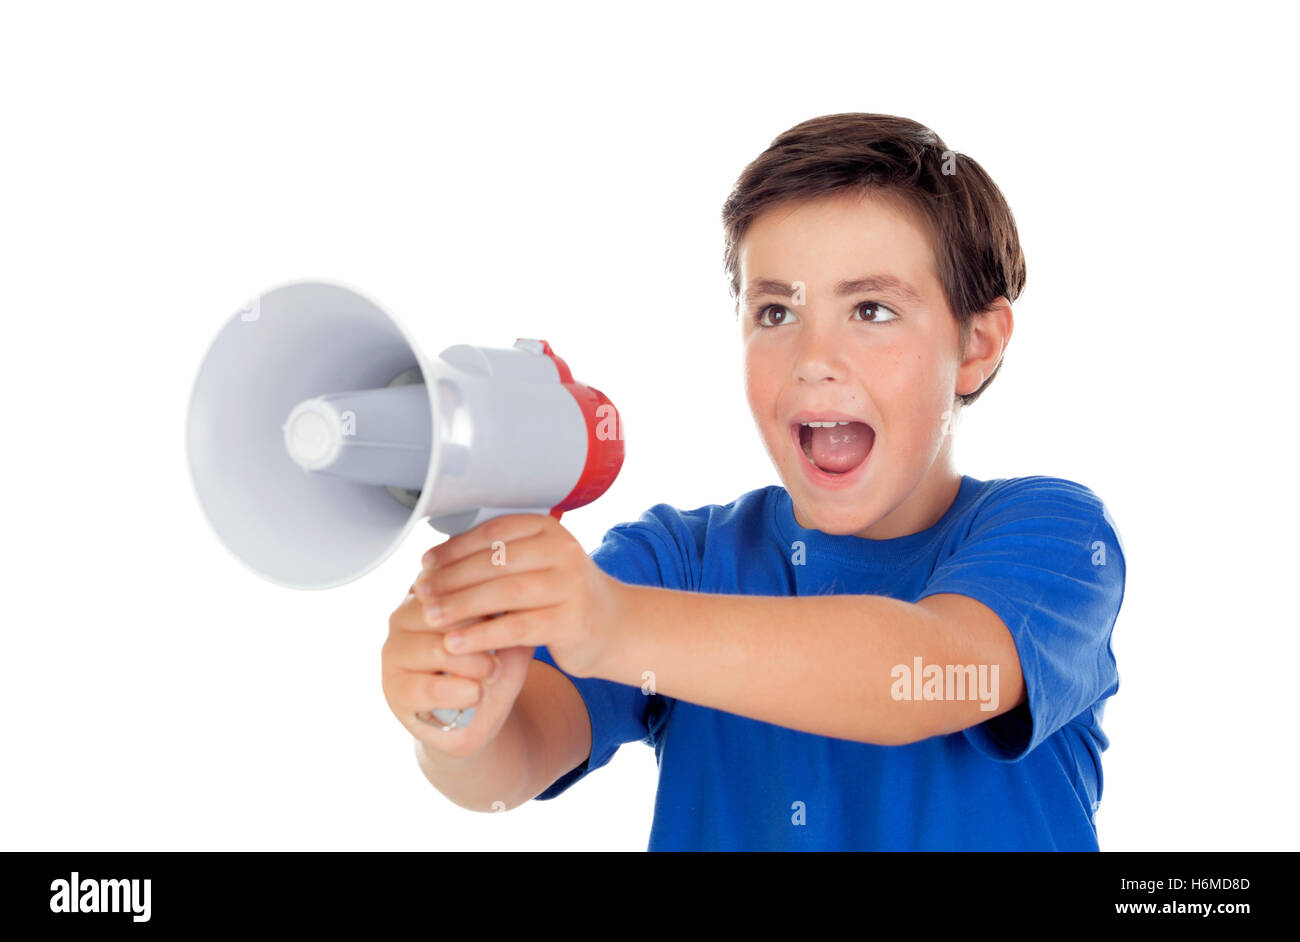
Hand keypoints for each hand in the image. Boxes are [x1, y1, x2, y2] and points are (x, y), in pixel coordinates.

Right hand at [381, 582, 535, 758]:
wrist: (478, 716)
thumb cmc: (494, 668)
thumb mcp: (510, 638)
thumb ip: (510, 616)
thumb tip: (517, 597)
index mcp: (430, 592)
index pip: (456, 584)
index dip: (489, 602)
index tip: (514, 615)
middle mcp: (403, 616)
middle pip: (445, 614)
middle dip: (480, 634)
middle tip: (503, 649)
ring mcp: (394, 652)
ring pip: (438, 650)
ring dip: (473, 665)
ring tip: (492, 673)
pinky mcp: (394, 689)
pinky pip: (427, 687)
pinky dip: (457, 692)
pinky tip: (475, 693)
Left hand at [413, 513, 625, 678]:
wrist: (615, 628)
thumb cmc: (564, 596)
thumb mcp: (537, 565)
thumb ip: (500, 558)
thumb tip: (436, 560)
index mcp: (549, 530)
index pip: (494, 532)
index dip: (455, 547)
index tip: (425, 564)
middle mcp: (564, 551)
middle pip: (495, 561)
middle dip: (452, 578)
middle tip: (421, 593)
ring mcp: (571, 586)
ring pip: (504, 593)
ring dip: (461, 605)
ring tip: (430, 617)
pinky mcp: (572, 621)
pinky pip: (516, 627)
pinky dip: (481, 635)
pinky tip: (455, 643)